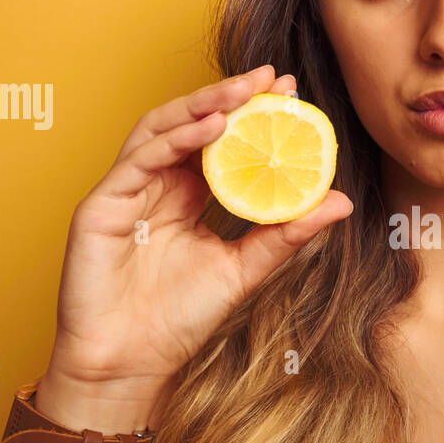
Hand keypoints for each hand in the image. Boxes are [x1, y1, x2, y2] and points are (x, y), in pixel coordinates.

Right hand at [45, 64, 353, 397]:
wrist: (128, 365)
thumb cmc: (178, 321)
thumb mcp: (245, 270)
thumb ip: (287, 234)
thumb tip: (342, 201)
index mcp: (186, 196)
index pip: (219, 141)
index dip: (251, 114)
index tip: (289, 92)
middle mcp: (155, 186)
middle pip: (190, 124)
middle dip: (230, 96)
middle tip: (271, 77)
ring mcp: (126, 192)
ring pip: (161, 129)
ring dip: (203, 105)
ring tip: (245, 91)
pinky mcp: (101, 205)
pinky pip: (138, 159)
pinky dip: (175, 138)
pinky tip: (211, 127)